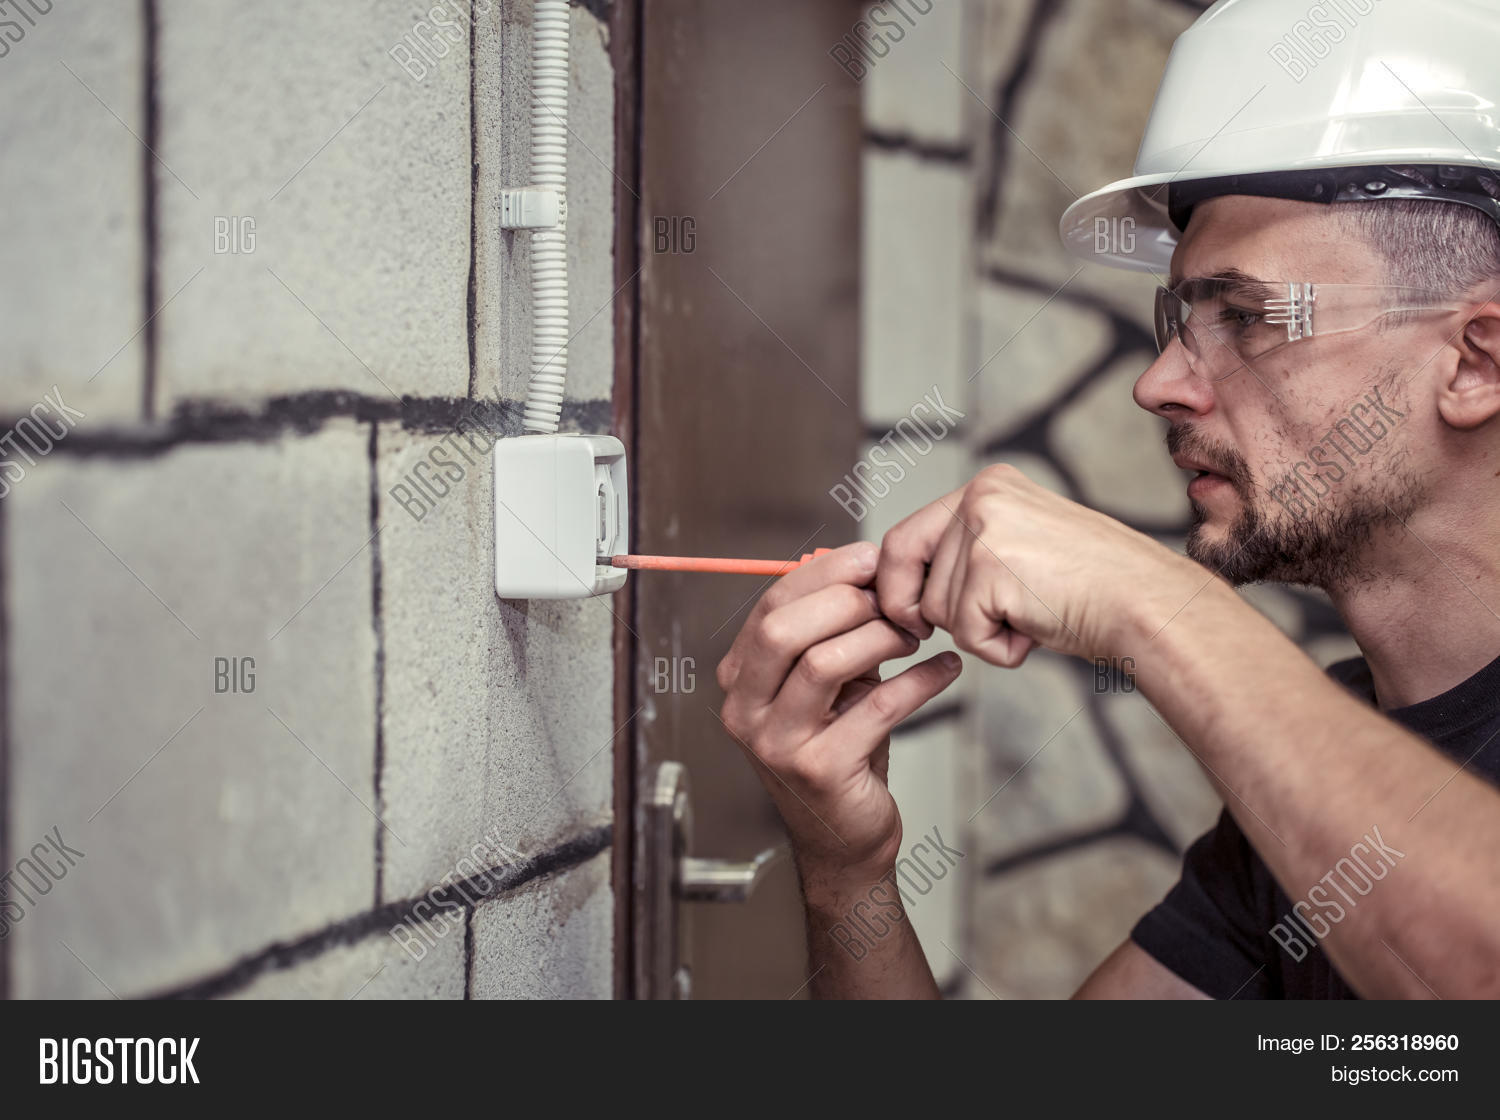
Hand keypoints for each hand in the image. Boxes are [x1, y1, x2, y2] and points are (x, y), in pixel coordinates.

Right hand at [716, 541, 962, 885]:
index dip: (823, 574)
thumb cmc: (838, 751)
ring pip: (824, 663)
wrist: (842, 838)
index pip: (771, 605)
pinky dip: (919, 681)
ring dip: (881, 637)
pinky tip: (945, 668)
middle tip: (895, 599)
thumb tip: (866, 568)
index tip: (871, 558)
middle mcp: (745, 711)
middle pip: (783, 629)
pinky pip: (876, 708)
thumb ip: (833, 632)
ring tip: (918, 634)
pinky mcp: (820, 771)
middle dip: (846, 601)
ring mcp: (777, 744)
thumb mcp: (826, 686)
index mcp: (740, 679)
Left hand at [876, 463, 1193, 665]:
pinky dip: (998, 650)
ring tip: (1033, 615)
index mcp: (987, 486)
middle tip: (976, 626)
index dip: (896, 587)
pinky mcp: (990, 567)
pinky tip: (1037, 630)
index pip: (902, 538)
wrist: (1148, 603)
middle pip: (908, 574)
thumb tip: (901, 590)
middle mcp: (979, 496)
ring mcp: (984, 528)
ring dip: (979, 631)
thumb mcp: (1020, 549)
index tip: (912, 619)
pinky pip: (964, 634)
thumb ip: (967, 554)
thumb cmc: (1091, 589)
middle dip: (931, 613)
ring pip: (936, 609)